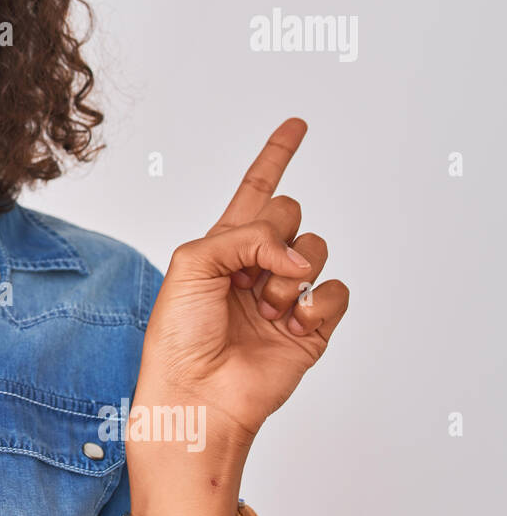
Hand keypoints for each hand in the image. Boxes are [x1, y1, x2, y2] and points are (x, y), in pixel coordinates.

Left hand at [136, 118, 349, 451]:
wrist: (196, 392)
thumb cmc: (180, 333)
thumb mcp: (192, 262)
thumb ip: (245, 236)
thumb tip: (300, 257)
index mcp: (222, 245)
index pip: (255, 190)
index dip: (276, 156)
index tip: (297, 124)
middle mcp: (256, 265)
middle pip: (290, 212)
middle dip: (272, 234)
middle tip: (248, 273)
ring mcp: (286, 295)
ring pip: (316, 248)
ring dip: (288, 275)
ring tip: (263, 307)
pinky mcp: (312, 327)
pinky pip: (336, 291)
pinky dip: (317, 302)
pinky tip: (291, 322)